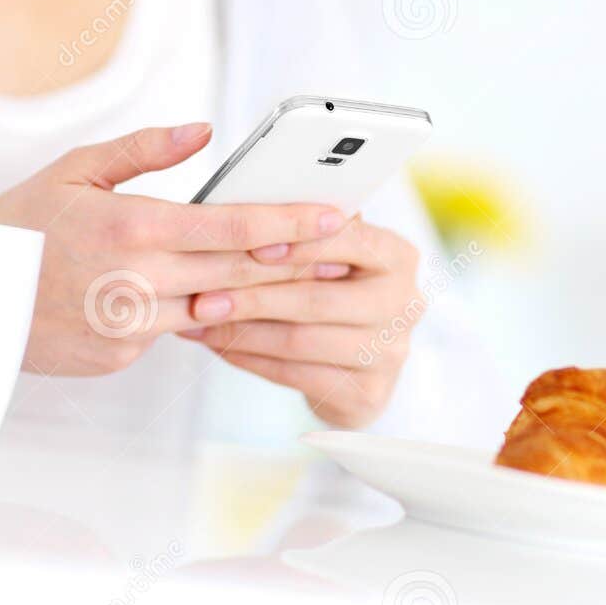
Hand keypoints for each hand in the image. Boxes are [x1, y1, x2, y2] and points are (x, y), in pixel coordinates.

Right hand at [0, 123, 350, 376]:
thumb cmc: (22, 226)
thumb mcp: (76, 169)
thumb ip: (144, 149)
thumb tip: (203, 131)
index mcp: (135, 227)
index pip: (235, 226)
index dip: (292, 222)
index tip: (336, 215)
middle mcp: (140, 280)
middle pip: (242, 269)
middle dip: (298, 258)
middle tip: (343, 247)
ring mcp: (134, 323)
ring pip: (218, 304)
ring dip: (261, 290)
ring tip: (304, 273)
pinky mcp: (125, 353)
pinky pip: (179, 328)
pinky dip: (202, 310)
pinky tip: (227, 296)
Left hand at [178, 216, 422, 428]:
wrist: (356, 363)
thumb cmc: (330, 289)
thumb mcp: (326, 255)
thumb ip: (301, 234)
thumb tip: (236, 212)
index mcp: (396, 255)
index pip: (347, 240)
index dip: (297, 242)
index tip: (249, 244)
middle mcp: (405, 302)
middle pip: (319, 299)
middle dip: (254, 298)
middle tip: (203, 298)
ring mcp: (391, 352)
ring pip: (301, 341)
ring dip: (242, 333)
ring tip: (200, 323)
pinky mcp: (369, 393)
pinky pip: (294, 374)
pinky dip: (249, 359)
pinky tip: (218, 347)